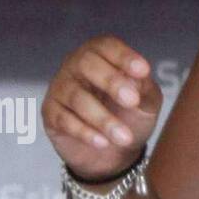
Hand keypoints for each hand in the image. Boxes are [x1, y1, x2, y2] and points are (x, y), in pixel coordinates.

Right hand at [42, 35, 161, 180]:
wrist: (115, 152)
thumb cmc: (130, 116)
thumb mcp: (147, 102)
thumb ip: (145, 88)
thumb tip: (137, 79)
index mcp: (102, 56)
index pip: (107, 46)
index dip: (124, 57)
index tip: (143, 71)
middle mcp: (76, 66)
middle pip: (87, 64)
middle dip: (111, 81)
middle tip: (132, 101)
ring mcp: (61, 88)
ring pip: (77, 97)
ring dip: (103, 118)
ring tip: (124, 137)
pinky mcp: (51, 113)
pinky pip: (64, 120)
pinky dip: (85, 132)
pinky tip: (102, 143)